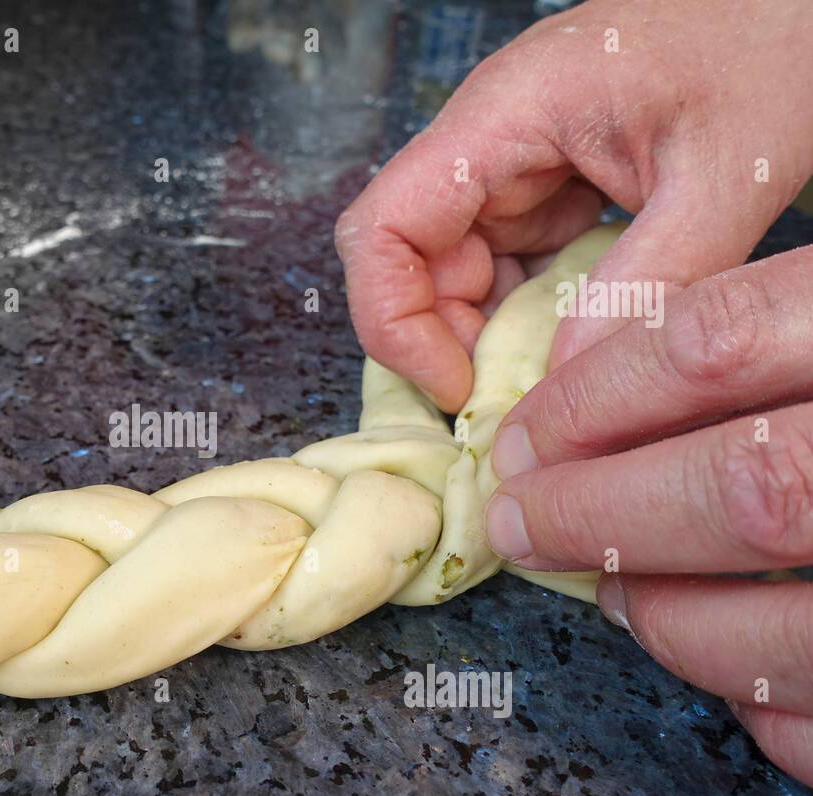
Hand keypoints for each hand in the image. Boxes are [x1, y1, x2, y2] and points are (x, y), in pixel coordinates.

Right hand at [335, 0, 812, 411]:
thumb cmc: (767, 42)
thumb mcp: (723, 176)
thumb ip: (647, 283)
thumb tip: (569, 386)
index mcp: (503, 117)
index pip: (381, 230)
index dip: (393, 320)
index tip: (454, 385)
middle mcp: (489, 142)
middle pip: (411, 264)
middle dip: (449, 341)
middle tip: (515, 400)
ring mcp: (515, 165)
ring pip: (459, 275)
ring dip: (493, 336)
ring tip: (556, 379)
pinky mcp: (548, 187)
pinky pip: (510, 268)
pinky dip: (531, 316)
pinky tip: (580, 339)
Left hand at [485, 248, 812, 784]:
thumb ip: (777, 331)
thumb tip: (601, 386)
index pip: (716, 343)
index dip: (590, 398)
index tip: (523, 437)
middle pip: (742, 489)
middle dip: (598, 515)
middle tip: (526, 521)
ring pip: (785, 626)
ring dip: (668, 619)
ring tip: (615, 593)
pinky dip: (765, 709)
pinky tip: (727, 668)